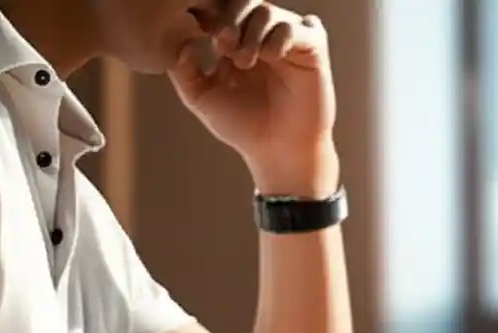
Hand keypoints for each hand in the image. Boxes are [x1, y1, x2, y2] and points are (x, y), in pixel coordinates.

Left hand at [170, 1, 337, 196]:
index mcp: (238, 41)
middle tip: (222, 44)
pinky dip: (280, 37)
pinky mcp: (314, 51)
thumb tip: (183, 42)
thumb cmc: (244, 128)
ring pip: (269, 10)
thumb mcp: (202, 98)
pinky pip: (301, 26)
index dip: (212, 13)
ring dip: (251, 32)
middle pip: (246, 1)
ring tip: (244, 62)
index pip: (224, 9)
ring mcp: (289, 42)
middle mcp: (264, 36)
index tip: (202, 31)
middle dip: (230, 17)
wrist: (278, 152)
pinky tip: (270, 58)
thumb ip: (184, 70)